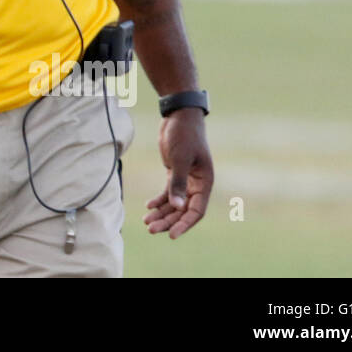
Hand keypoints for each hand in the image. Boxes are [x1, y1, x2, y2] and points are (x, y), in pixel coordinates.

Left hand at [144, 108, 212, 238]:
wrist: (179, 116)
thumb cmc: (184, 135)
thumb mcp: (180, 158)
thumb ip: (178, 183)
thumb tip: (176, 207)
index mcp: (205, 183)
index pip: (197, 211)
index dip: (184, 224)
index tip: (172, 235)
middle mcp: (197, 184)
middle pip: (183, 210)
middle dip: (168, 221)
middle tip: (151, 230)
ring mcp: (186, 179)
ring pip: (174, 203)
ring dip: (162, 213)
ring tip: (146, 222)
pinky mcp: (175, 173)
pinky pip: (168, 192)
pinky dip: (159, 201)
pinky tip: (148, 206)